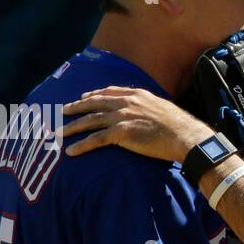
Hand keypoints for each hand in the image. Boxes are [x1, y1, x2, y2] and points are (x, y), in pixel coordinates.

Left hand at [60, 87, 213, 162]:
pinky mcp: (121, 134)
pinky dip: (82, 145)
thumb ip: (148, 106)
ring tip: (59, 132)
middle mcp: (126, 103)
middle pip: (94, 104)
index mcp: (136, 95)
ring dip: (73, 127)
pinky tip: (71, 151)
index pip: (108, 92)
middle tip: (63, 111)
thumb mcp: (162, 107)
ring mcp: (122, 117)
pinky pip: (96, 140)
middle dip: (76, 107)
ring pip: (91, 121)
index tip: (82, 97)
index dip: (93, 95)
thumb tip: (146, 112)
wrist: (184, 136)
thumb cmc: (179, 126)